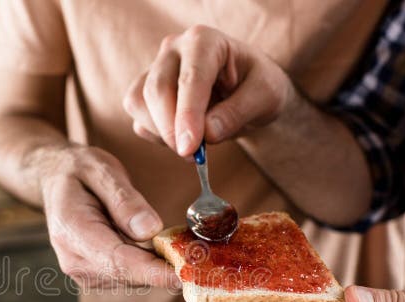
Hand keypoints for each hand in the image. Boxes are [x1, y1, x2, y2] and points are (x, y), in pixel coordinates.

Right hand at [39, 145, 179, 288]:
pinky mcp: (96, 275)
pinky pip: (129, 275)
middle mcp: (74, 259)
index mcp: (72, 231)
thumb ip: (124, 200)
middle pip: (128, 274)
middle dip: (165, 269)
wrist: (55, 180)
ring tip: (185, 249)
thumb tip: (151, 230)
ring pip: (132, 278)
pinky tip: (165, 250)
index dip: (153, 271)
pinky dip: (150, 266)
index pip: (117, 260)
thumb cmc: (79, 170)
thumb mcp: (101, 170)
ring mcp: (83, 271)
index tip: (185, 274)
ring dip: (159, 268)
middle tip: (202, 259)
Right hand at [123, 25, 292, 155]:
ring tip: (196, 146)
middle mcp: (173, 49)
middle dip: (171, 129)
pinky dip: (158, 137)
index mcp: (205, 41)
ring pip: (139, 104)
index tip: (190, 147)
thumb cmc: (257, 86)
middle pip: (157, 90)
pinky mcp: (145, 92)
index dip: (188, 114)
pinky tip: (183, 137)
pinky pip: (139, 119)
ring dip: (162, 133)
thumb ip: (238, 113)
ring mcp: (155, 69)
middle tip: (194, 156)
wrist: (246, 90)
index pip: (190, 78)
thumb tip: (207, 134)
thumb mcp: (265, 96)